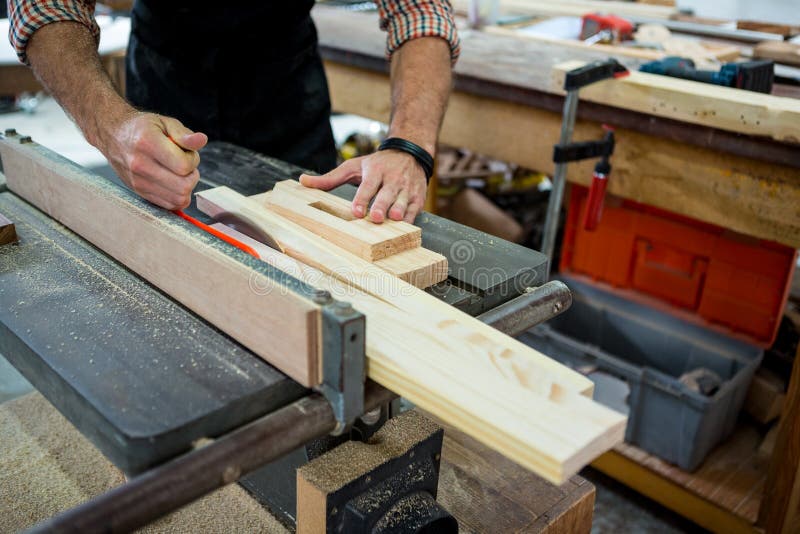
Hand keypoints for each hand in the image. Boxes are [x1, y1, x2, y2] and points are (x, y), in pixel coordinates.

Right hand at [99, 111, 207, 209]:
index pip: (183, 165)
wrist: (112, 134)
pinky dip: (177, 197)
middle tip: (185, 165)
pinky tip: (174, 183)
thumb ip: (184, 134)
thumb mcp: (165, 123)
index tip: (187, 153)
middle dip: (192, 176)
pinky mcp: (138, 191)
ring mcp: (138, 181)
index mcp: (148, 144)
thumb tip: (201, 140)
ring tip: (178, 174)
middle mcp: (140, 165)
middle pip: (183, 186)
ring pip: (178, 199)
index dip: (193, 160)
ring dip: (186, 188)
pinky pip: (168, 205)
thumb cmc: (142, 128)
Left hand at [300, 150, 426, 222]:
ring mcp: (407, 189)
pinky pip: (414, 211)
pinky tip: (403, 228)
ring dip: (398, 212)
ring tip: (393, 220)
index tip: (356, 211)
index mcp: (375, 171)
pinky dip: (409, 219)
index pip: (368, 186)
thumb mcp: (353, 166)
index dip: (362, 198)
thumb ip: (330, 178)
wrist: (410, 153)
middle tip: (375, 217)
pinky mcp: (418, 198)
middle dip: (381, 206)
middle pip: (386, 195)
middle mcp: (392, 179)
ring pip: (403, 203)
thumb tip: (303, 181)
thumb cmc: (377, 164)